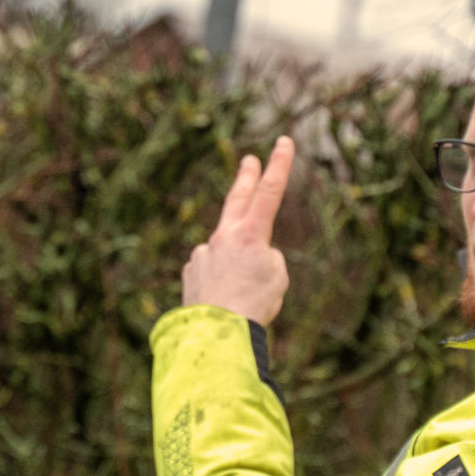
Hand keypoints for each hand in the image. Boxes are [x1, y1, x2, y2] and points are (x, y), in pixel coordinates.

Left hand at [181, 137, 295, 324]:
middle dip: (246, 178)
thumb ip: (266, 257)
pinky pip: (211, 271)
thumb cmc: (254, 307)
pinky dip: (220, 282)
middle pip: (237, 199)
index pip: (270, 192)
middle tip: (249, 160)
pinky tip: (223, 301)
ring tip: (244, 290)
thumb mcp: (276, 277)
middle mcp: (222, 237)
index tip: (283, 142)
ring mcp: (203, 254)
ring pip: (225, 250)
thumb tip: (246, 258)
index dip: (280, 165)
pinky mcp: (191, 273)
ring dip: (236, 263)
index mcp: (250, 234)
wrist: (217, 333)